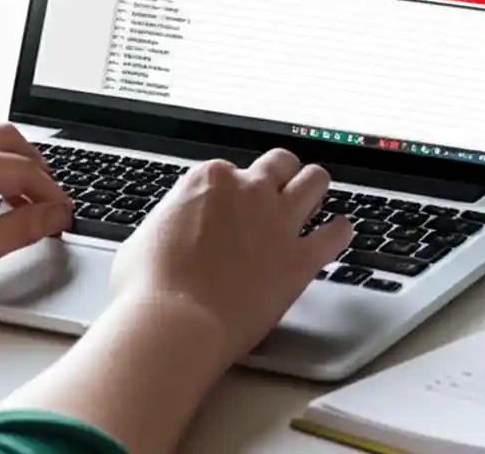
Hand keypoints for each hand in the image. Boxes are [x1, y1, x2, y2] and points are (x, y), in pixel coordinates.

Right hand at [110, 149, 353, 362]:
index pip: (231, 170)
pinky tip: (339, 232)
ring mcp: (278, 221)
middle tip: (280, 189)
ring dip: (315, 187)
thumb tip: (170, 233)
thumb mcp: (144, 238)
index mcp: (208, 180)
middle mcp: (248, 191)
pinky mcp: (300, 258)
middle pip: (279, 163)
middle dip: (281, 175)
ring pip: (314, 181)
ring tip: (315, 197)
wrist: (175, 322)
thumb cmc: (149, 287)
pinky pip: (336, 234)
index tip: (234, 204)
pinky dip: (340, 232)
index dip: (233, 189)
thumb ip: (170, 224)